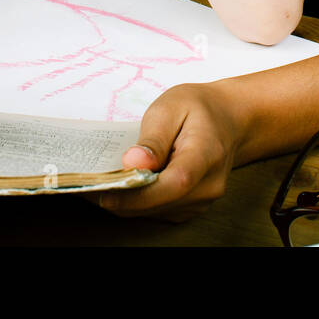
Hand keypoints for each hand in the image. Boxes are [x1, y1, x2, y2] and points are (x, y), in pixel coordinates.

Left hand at [85, 82, 243, 221]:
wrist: (229, 118)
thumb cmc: (199, 108)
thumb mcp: (172, 106)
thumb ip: (153, 137)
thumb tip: (133, 163)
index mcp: (206, 154)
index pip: (175, 184)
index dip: (138, 194)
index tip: (105, 192)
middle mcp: (209, 184)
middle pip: (162, 203)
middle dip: (124, 198)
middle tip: (89, 184)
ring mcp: (204, 200)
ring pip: (157, 212)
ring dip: (129, 202)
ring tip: (102, 181)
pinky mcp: (193, 206)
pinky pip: (161, 211)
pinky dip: (140, 202)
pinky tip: (124, 185)